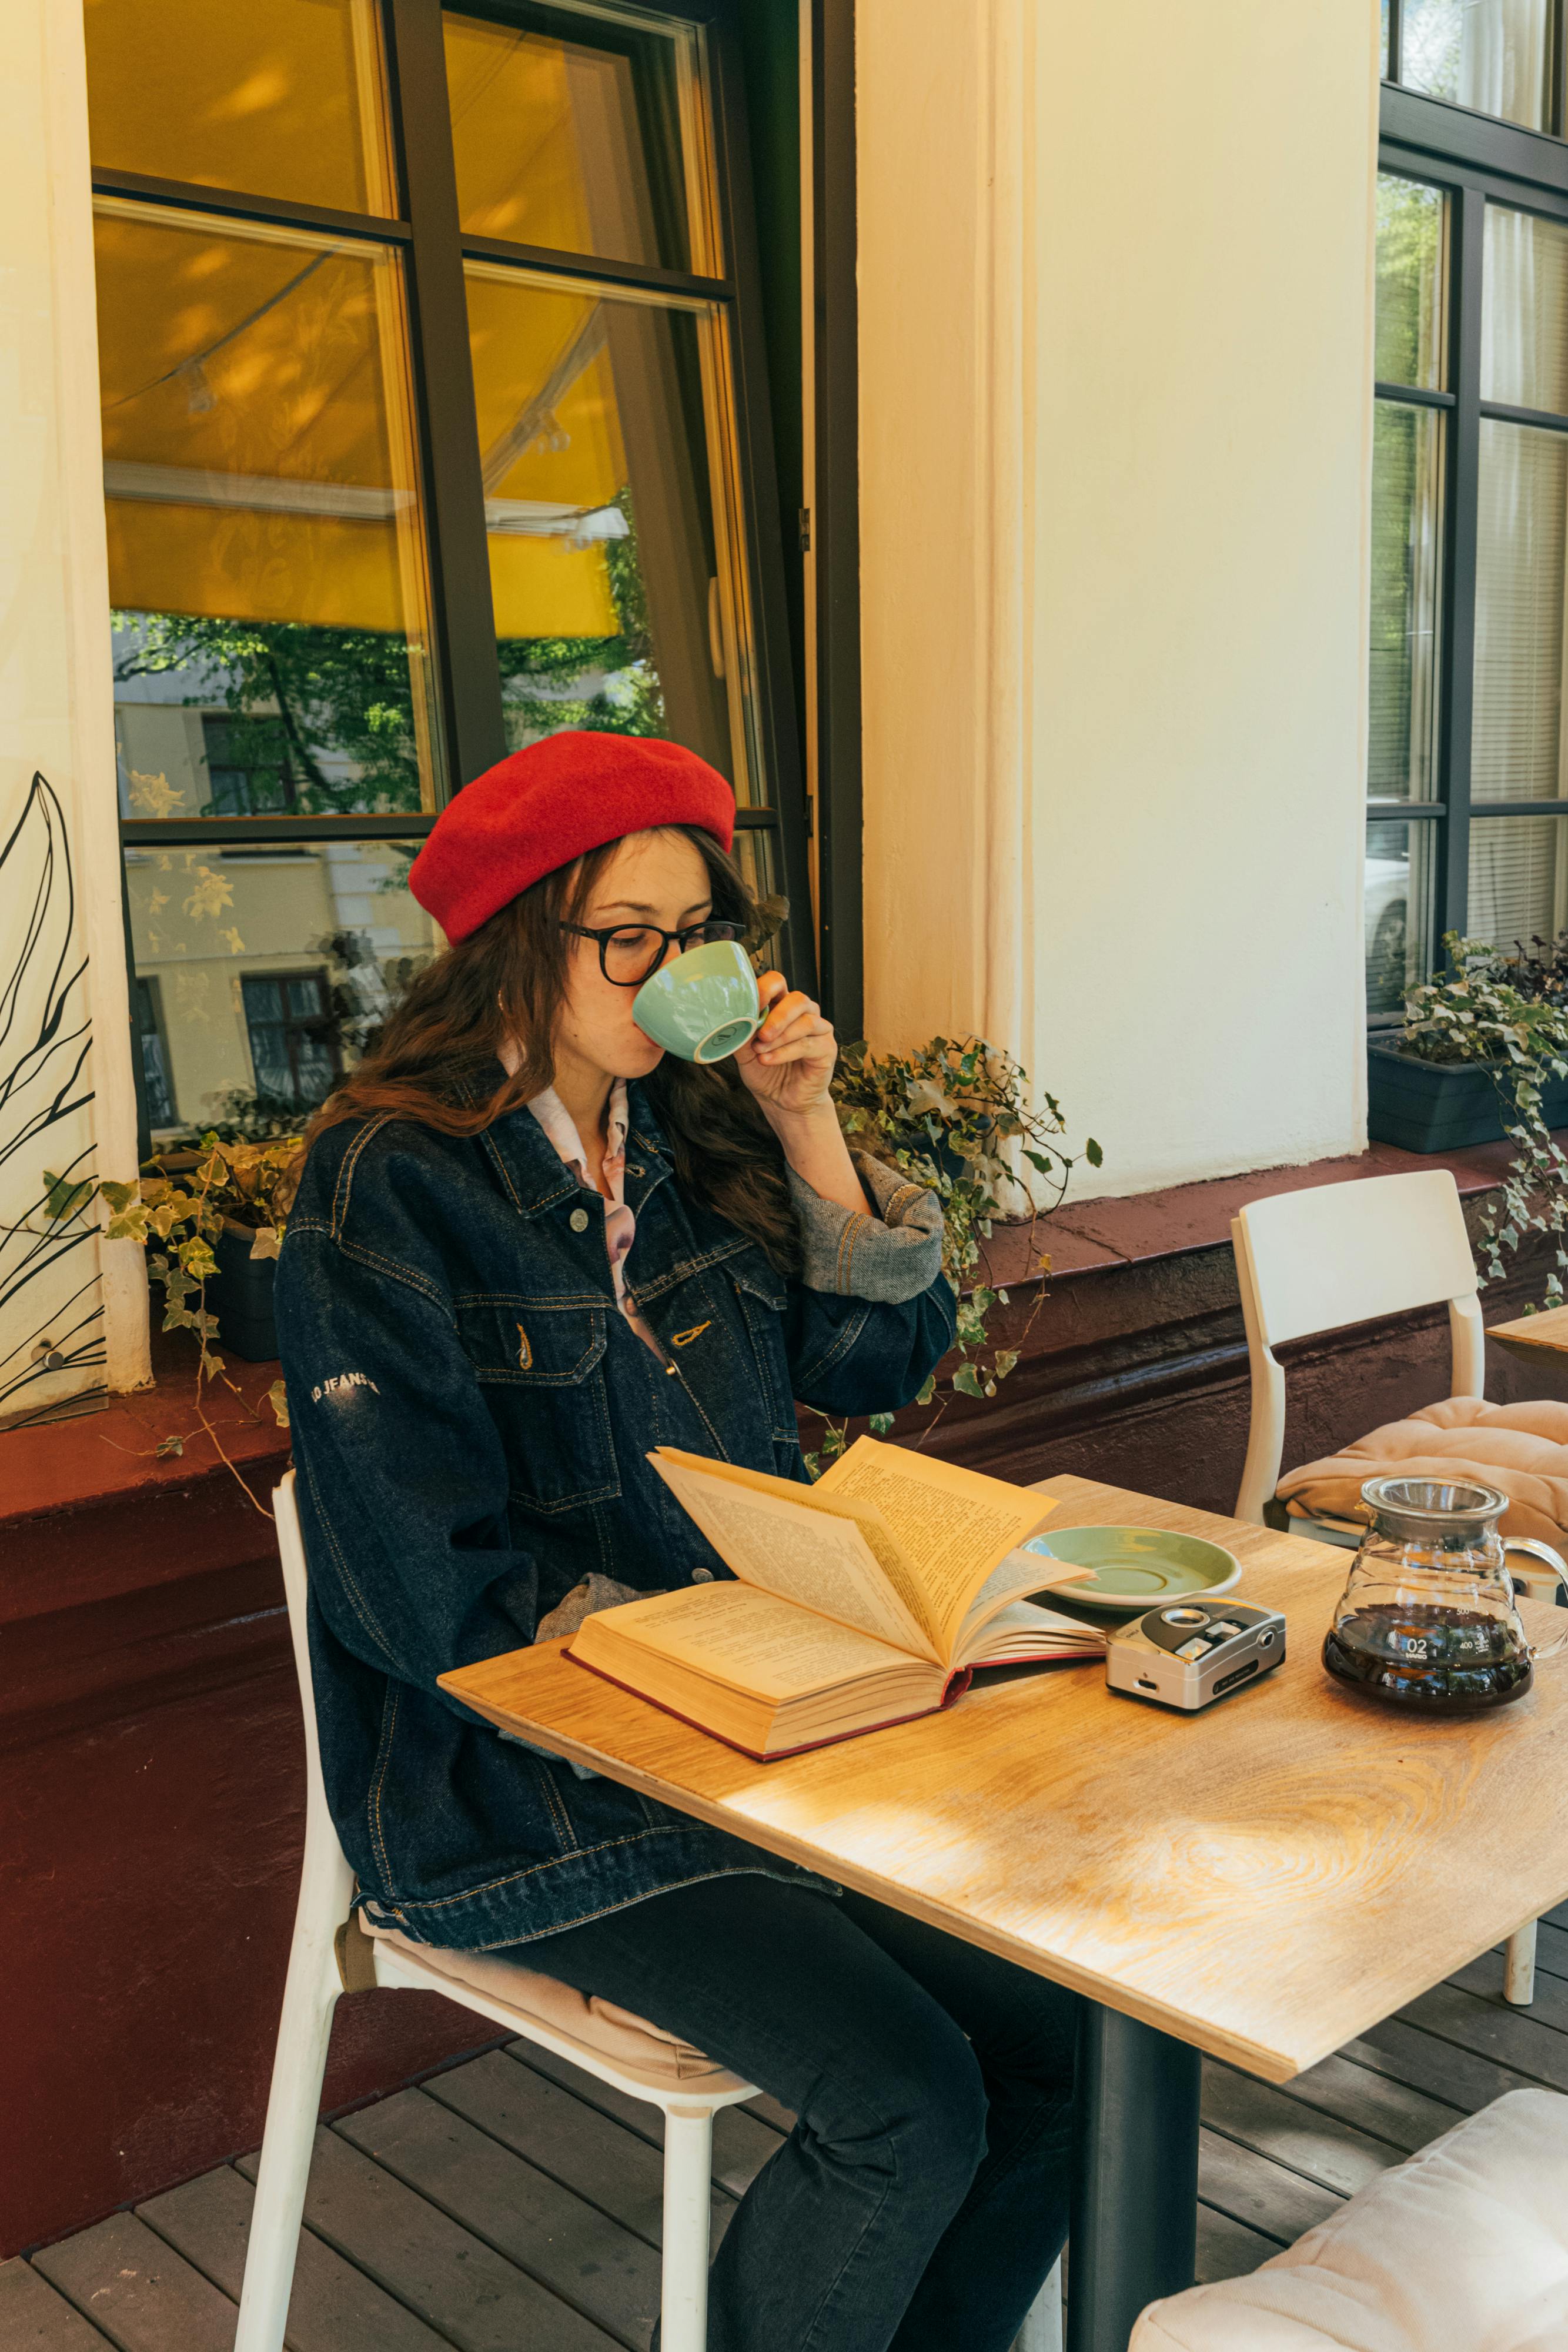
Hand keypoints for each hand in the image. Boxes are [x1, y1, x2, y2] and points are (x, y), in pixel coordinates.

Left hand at [734, 972, 837, 1120]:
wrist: (782, 1102)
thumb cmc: (766, 1073)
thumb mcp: (744, 1052)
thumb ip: (740, 1033)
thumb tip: (728, 1020)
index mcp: (781, 1007)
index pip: (777, 984)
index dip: (765, 989)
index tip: (748, 1005)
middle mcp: (802, 1014)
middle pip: (797, 999)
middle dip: (777, 1015)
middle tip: (760, 1034)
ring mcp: (818, 1030)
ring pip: (806, 1020)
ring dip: (780, 1037)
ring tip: (761, 1051)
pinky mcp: (826, 1048)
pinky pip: (809, 1044)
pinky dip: (785, 1052)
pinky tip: (769, 1060)